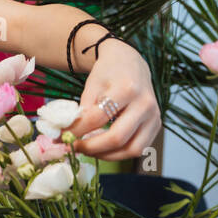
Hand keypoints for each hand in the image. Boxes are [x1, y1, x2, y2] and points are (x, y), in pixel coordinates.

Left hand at [63, 40, 161, 162]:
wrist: (130, 63)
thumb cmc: (108, 73)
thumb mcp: (91, 85)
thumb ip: (83, 110)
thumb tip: (66, 135)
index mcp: (127, 89)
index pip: (98, 118)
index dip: (77, 131)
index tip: (61, 137)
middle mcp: (145, 104)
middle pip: (117, 137)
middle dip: (91, 148)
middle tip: (74, 147)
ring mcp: (154, 116)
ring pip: (132, 149)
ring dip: (106, 155)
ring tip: (88, 150)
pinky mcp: (156, 125)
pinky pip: (139, 148)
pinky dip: (119, 153)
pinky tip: (103, 148)